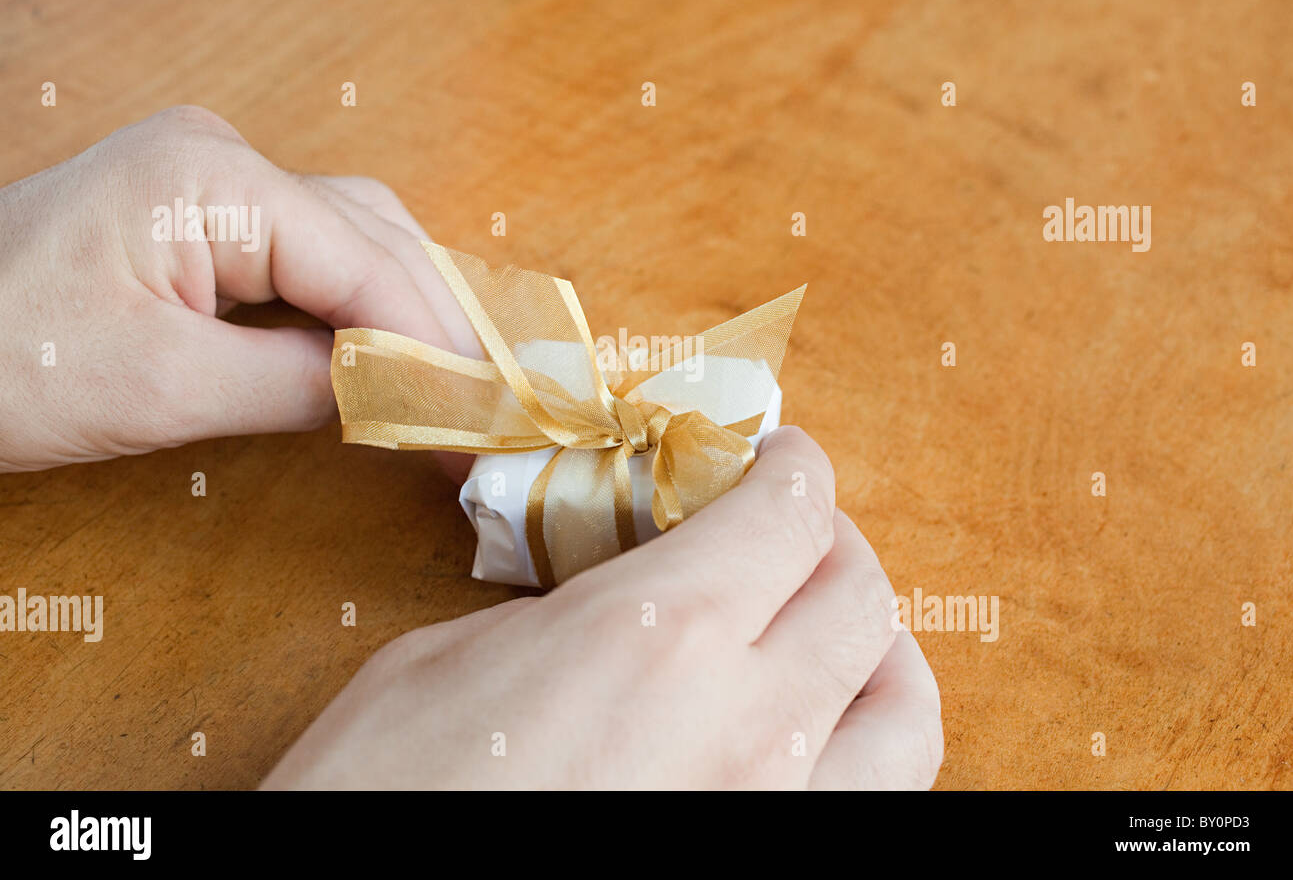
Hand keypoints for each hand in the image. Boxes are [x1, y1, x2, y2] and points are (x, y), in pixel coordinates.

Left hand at [0, 106, 477, 472]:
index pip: (368, 263)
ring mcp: (212, 180)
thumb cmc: (1, 364)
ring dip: (407, 313)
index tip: (487, 420)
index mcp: (214, 180)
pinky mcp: (201, 216)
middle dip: (438, 325)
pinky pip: (311, 252)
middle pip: (378, 235)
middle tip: (485, 411)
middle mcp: (225, 158)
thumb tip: (406, 395)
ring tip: (454, 388)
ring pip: (354, 238)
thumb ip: (304, 385)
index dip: (439, 347)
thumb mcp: (165, 389)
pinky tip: (389, 354)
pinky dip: (358, 305)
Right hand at [263, 427, 942, 788]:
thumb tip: (619, 587)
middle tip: (790, 530)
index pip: (788, 513)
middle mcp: (747, 724)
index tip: (779, 457)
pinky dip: (871, 742)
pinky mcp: (772, 863)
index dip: (794, 467)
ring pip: (906, 712)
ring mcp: (773, 809)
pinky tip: (824, 727)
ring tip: (837, 629)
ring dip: (880, 649)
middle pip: (860, 596)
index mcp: (657, 634)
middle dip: (832, 542)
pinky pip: (876, 797)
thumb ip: (565, 610)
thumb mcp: (448, 662)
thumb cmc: (382, 794)